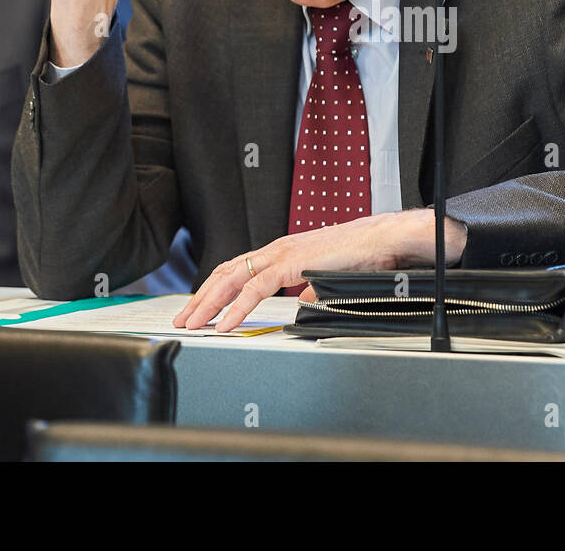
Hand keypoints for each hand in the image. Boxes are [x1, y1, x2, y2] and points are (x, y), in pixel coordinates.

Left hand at [173, 210, 468, 332]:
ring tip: (193, 323)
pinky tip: (225, 322)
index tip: (198, 308)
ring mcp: (281, 253)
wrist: (382, 240)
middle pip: (225, 273)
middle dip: (200, 298)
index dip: (213, 289)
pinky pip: (256, 287)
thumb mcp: (326, 276)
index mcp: (281, 251)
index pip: (236, 269)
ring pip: (232, 278)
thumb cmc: (361, 256)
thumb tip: (304, 300)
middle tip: (182, 319)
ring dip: (209, 303)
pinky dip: (236, 307)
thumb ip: (311, 287)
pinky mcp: (292, 262)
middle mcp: (275, 249)